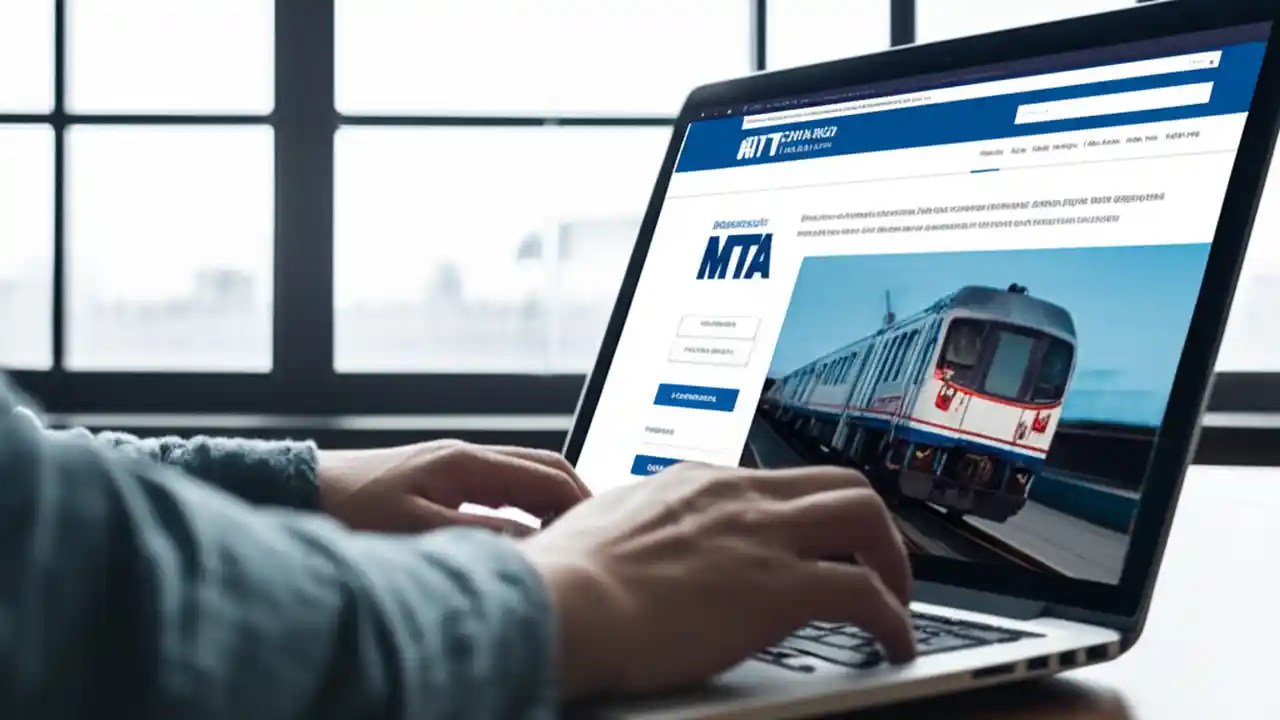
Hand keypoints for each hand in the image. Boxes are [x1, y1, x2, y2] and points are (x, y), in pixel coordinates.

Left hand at [317, 440, 589, 534]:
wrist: (303, 489)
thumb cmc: (351, 507)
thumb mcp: (416, 529)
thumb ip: (479, 536)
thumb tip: (536, 544)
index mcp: (467, 461)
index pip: (546, 474)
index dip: (579, 501)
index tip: (602, 532)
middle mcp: (468, 456)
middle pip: (543, 466)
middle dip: (576, 495)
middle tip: (598, 532)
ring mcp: (457, 465)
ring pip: (525, 475)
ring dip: (553, 500)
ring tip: (572, 537)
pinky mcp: (444, 478)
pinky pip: (503, 487)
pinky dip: (528, 505)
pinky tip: (531, 532)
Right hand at [518, 462, 914, 700]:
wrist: (562, 605)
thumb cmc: (564, 578)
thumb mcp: (606, 526)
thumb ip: (638, 526)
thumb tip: (634, 540)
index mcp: (697, 480)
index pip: (777, 482)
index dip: (808, 516)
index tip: (814, 544)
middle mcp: (737, 495)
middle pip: (838, 483)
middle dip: (870, 526)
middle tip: (874, 566)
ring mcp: (762, 536)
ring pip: (866, 519)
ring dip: (892, 563)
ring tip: (894, 603)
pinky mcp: (779, 589)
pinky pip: (866, 595)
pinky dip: (893, 620)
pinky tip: (894, 645)